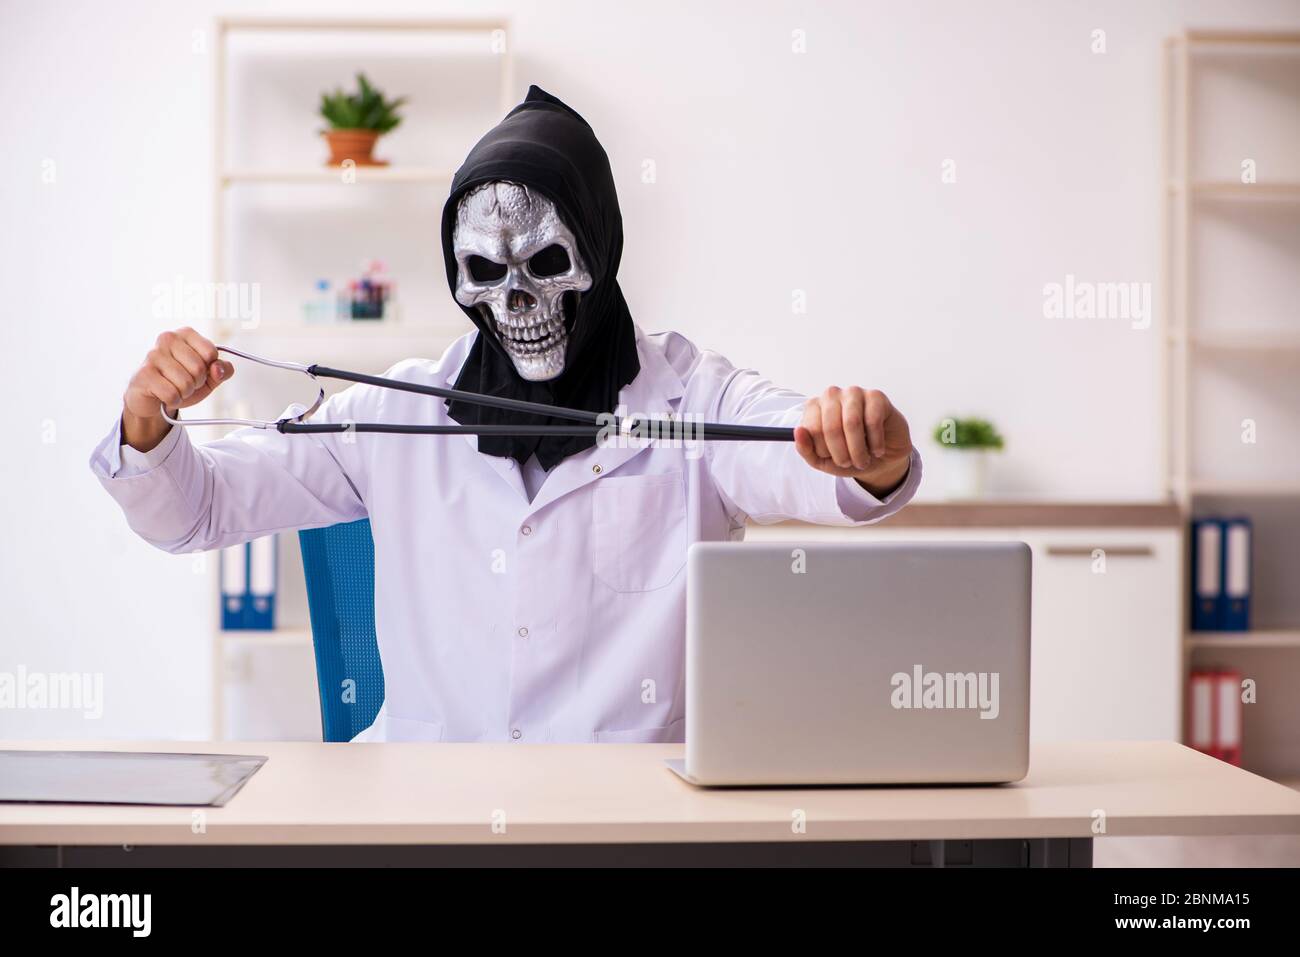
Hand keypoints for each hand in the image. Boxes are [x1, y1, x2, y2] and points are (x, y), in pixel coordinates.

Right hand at [122, 327, 233, 451]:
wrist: (153, 397)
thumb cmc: (181, 381)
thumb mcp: (209, 376)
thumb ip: (222, 370)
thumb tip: (218, 369)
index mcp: (185, 334)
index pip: (210, 352)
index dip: (209, 369)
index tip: (198, 370)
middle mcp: (167, 339)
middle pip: (199, 368)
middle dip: (196, 382)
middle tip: (185, 381)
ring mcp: (153, 355)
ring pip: (186, 383)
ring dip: (184, 392)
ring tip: (174, 387)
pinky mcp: (144, 373)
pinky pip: (172, 394)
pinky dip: (173, 400)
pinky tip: (164, 394)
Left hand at [794, 386, 912, 496]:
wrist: (880, 458)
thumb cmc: (848, 455)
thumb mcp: (822, 460)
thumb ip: (806, 449)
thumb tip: (798, 431)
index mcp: (813, 407)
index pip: (811, 429)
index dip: (823, 451)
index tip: (832, 459)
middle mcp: (831, 395)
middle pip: (831, 427)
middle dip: (841, 454)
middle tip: (851, 463)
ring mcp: (853, 393)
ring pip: (852, 423)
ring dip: (858, 450)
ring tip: (863, 460)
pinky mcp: (876, 396)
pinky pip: (873, 421)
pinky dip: (875, 443)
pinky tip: (877, 449)